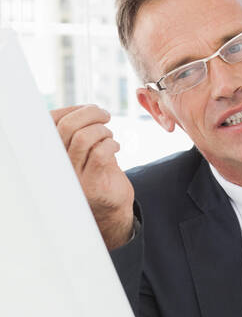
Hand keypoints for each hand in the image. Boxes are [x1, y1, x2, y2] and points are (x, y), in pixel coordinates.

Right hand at [51, 104, 133, 248]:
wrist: (111, 208)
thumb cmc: (98, 173)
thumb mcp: (84, 151)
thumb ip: (78, 133)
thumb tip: (83, 109)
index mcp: (53, 154)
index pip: (51, 123)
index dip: (71, 110)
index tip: (89, 109)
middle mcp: (58, 165)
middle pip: (67, 127)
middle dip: (89, 114)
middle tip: (105, 115)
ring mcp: (73, 177)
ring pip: (82, 138)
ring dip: (102, 130)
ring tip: (109, 135)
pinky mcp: (91, 185)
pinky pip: (100, 154)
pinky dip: (111, 144)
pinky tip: (116, 147)